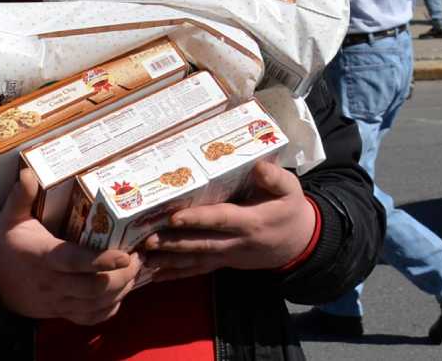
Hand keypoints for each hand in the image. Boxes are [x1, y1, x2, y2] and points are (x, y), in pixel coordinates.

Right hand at [0, 165, 146, 324]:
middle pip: (93, 288)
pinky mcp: (62, 313)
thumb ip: (20, 197)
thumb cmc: (8, 246)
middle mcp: (53, 283)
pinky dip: (110, 308)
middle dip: (122, 276)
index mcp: (43, 257)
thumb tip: (28, 173)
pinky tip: (122, 291)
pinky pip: (90, 318)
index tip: (124, 255)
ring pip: (96, 305)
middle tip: (140, 256)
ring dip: (121, 290)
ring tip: (138, 270)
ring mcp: (59, 302)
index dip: (100, 261)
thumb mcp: (9, 219)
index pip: (74, 262)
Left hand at [140, 162, 316, 281]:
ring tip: (144, 259)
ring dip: (170, 261)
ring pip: (196, 260)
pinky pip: (198, 270)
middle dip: (174, 243)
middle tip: (147, 240)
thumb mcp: (291, 190)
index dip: (197, 219)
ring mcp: (229, 255)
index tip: (174, 217)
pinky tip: (155, 275)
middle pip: (201, 244)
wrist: (298, 243)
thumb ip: (275, 178)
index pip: (220, 220)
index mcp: (251, 221)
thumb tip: (258, 166)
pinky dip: (177, 274)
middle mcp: (236, 242)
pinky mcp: (224, 262)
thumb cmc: (291, 210)